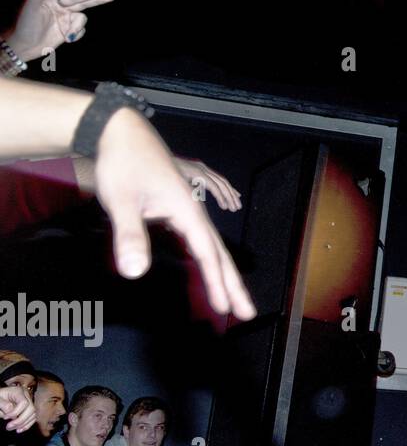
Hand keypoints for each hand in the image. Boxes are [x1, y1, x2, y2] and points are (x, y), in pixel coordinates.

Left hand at [0, 386, 36, 432]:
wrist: (0, 398)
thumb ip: (3, 404)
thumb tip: (10, 410)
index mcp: (19, 392)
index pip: (24, 402)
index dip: (15, 412)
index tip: (5, 418)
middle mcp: (27, 396)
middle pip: (31, 409)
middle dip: (20, 420)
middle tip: (8, 426)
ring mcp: (29, 402)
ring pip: (33, 414)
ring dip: (23, 424)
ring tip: (11, 428)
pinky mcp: (29, 409)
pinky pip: (33, 418)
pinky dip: (27, 425)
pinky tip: (19, 430)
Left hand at [4, 0, 114, 59]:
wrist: (23, 46)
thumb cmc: (25, 25)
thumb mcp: (30, 7)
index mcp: (54, 1)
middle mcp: (62, 8)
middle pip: (83, 2)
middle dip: (97, 0)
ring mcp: (66, 20)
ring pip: (82, 20)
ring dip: (77, 28)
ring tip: (67, 36)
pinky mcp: (68, 31)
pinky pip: (81, 31)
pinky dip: (76, 35)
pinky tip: (67, 39)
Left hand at [94, 109, 255, 319]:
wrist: (120, 133)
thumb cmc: (123, 164)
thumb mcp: (121, 201)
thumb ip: (130, 236)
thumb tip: (135, 274)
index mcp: (187, 212)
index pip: (208, 254)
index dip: (217, 283)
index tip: (225, 309)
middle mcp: (193, 213)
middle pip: (219, 254)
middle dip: (232, 285)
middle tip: (246, 313)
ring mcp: (186, 210)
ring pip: (211, 247)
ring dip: (223, 273)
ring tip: (232, 297)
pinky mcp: (175, 208)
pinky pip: (200, 240)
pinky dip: (209, 258)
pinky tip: (208, 265)